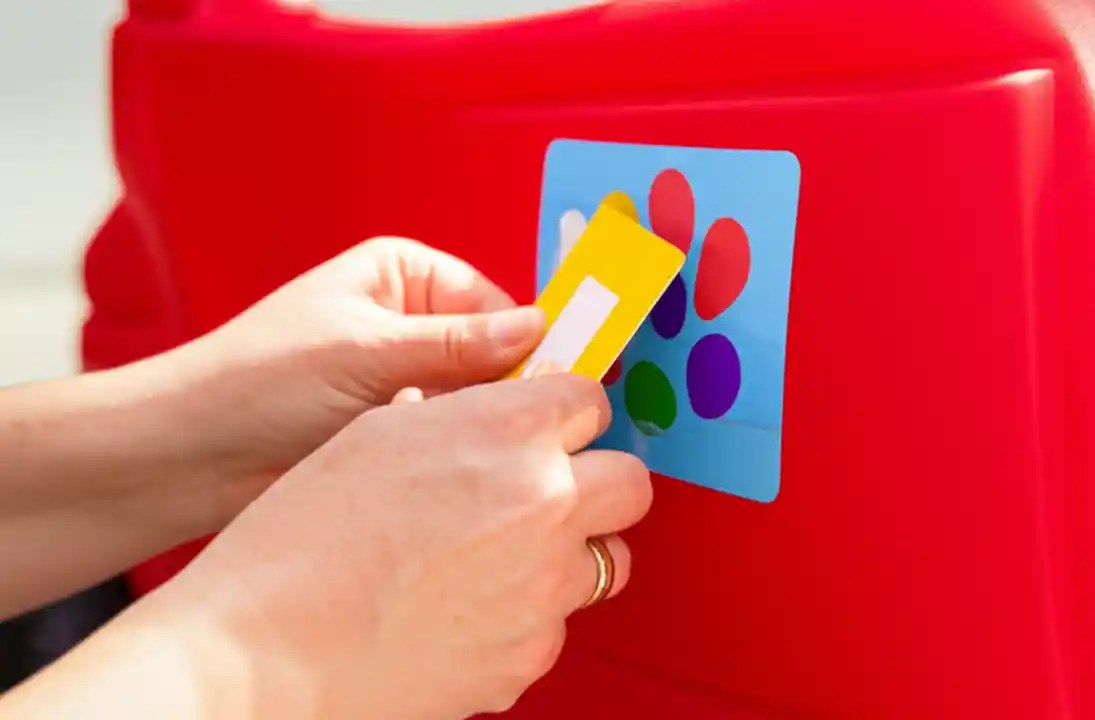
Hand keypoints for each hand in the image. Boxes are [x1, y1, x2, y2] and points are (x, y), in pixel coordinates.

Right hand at [146, 373, 651, 718]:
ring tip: (498, 559)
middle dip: (597, 481)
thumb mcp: (377, 435)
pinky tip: (461, 612)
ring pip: (606, 560)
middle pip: (630, 482)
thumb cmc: (299, 540)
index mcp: (508, 431)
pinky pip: (555, 625)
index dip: (566, 414)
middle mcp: (546, 502)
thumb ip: (462, 420)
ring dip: (569, 553)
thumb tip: (498, 419)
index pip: (590, 400)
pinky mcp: (530, 655)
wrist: (262, 653)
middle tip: (548, 491)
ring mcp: (546, 586)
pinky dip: (523, 618)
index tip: (549, 428)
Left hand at [165, 237, 544, 528]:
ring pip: (476, 399)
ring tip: (484, 453)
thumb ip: (458, 344)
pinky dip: (457, 452)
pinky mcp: (396, 428)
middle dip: (508, 389)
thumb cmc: (261, 380)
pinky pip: (450, 435)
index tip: (571, 381)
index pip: (497, 301)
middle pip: (494, 352)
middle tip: (535, 427)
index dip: (532, 341)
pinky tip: (459, 474)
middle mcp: (411, 319)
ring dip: (478, 425)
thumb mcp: (365, 351)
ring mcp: (405, 376)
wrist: (189, 455)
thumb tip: (543, 329)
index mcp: (404, 274)